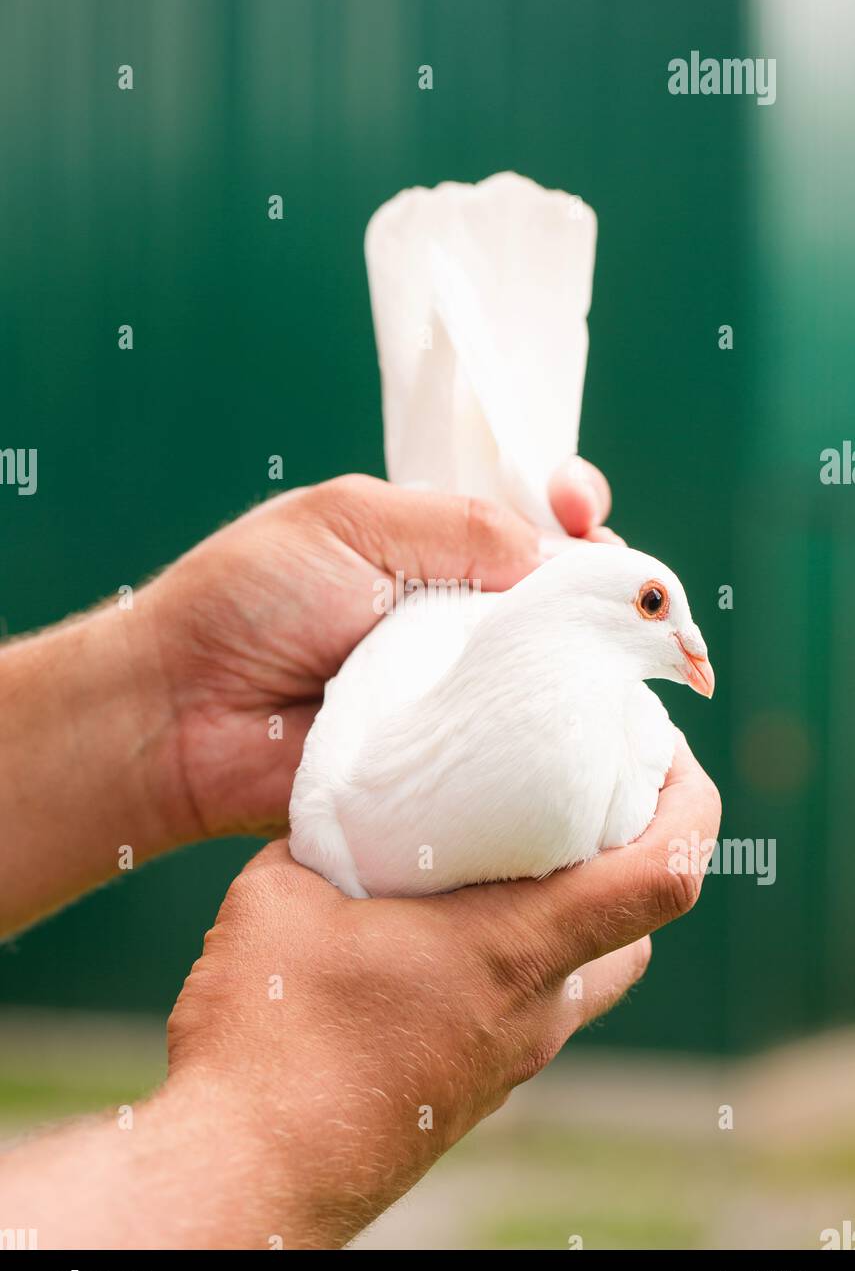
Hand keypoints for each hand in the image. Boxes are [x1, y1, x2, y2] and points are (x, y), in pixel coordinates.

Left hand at [0, 458, 613, 933]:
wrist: (178, 716)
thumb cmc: (247, 601)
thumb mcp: (349, 521)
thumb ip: (458, 526)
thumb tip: (561, 551)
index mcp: (434, 549)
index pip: (532, 522)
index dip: (573, 510)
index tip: (580, 504)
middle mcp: (459, 621)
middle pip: (566, 601)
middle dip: (610, 586)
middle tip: (631, 590)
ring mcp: (460, 696)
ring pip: (557, 677)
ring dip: (596, 665)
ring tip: (630, 654)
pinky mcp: (453, 767)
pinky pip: (524, 753)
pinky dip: (561, 742)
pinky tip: (599, 730)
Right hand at [164, 735, 718, 1248]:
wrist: (248, 1173)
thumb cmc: (269, 1035)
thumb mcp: (282, 897)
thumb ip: (326, 834)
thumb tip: (342, 802)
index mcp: (514, 950)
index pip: (662, 878)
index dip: (688, 804)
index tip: (662, 752)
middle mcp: (535, 1011)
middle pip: (634, 925)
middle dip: (623, 855)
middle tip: (572, 796)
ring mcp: (508, 1060)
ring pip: (578, 972)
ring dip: (565, 910)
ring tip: (497, 858)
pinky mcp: (471, 1087)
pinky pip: (523, 1008)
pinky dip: (510, 957)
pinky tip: (435, 932)